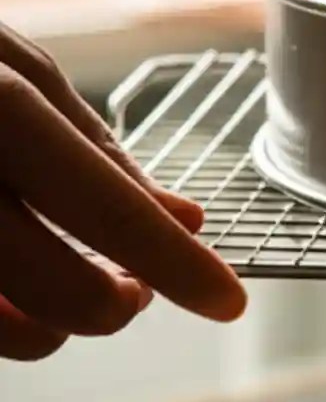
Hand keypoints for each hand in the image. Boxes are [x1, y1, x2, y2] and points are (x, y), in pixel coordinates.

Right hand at [0, 23, 245, 360]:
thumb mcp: (14, 74)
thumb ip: (98, 151)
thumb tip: (187, 221)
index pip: (101, 205)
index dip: (175, 263)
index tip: (228, 299)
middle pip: (53, 286)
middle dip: (111, 305)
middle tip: (132, 293)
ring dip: (47, 327)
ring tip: (67, 286)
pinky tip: (9, 287)